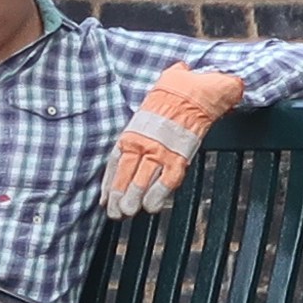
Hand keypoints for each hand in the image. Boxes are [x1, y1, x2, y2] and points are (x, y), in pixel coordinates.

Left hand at [99, 65, 246, 217]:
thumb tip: (142, 117)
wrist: (198, 90)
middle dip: (118, 195)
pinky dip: (159, 194)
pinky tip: (153, 207)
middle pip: (125, 173)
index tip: (104, 199)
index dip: (109, 182)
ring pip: (142, 179)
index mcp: (133, 132)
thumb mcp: (147, 107)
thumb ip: (143, 116)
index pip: (115, 161)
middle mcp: (144, 143)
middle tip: (114, 212)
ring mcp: (161, 151)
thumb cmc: (175, 92)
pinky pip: (167, 180)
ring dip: (134, 198)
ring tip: (128, 213)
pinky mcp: (180, 156)